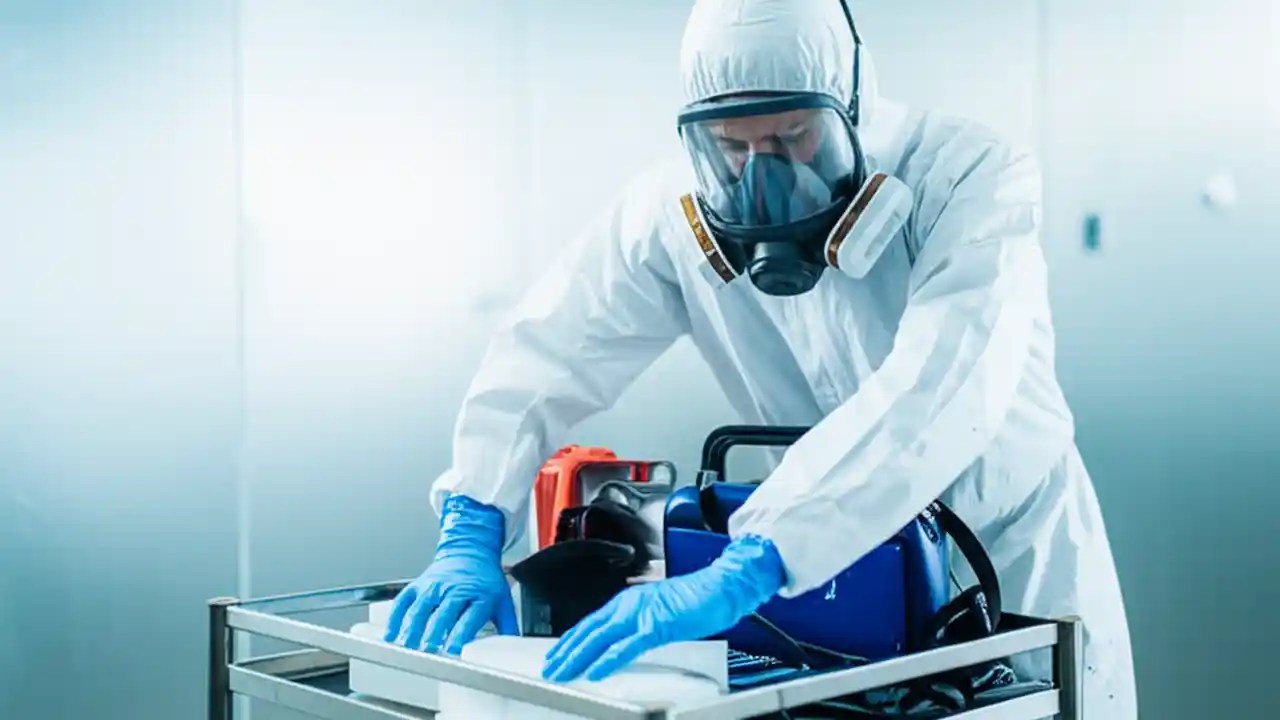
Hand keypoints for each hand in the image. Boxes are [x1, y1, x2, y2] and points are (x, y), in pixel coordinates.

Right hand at [384, 495, 519, 654]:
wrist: (470, 550)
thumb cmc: (486, 579)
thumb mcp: (502, 600)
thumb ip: (507, 626)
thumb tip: (512, 649)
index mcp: (479, 595)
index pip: (470, 616)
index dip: (461, 633)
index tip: (454, 650)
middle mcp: (455, 589)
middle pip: (443, 613)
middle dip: (435, 633)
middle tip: (429, 651)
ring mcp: (435, 586)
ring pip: (421, 608)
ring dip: (413, 628)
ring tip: (408, 648)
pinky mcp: (420, 585)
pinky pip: (404, 601)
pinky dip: (395, 618)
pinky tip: (391, 635)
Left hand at [541, 534, 785, 682]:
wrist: (721, 586)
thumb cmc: (697, 599)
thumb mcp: (659, 613)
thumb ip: (640, 626)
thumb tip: (625, 643)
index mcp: (628, 601)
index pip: (590, 623)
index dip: (571, 640)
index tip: (556, 655)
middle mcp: (629, 604)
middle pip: (588, 630)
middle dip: (566, 651)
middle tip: (549, 668)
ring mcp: (642, 614)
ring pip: (600, 638)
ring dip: (577, 656)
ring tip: (561, 672)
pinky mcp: (657, 625)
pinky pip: (626, 646)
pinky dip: (608, 660)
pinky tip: (595, 671)